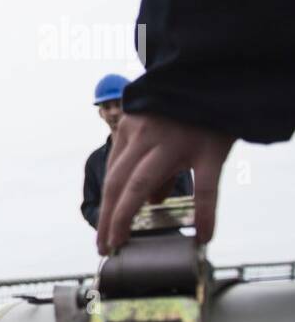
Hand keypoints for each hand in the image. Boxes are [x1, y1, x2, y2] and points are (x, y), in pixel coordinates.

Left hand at [97, 112, 235, 255]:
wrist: (219, 76)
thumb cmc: (188, 108)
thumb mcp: (159, 128)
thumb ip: (150, 161)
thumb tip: (151, 202)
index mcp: (131, 129)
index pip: (113, 173)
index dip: (106, 205)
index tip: (103, 228)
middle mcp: (145, 134)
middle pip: (116, 182)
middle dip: (107, 217)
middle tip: (103, 244)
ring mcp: (175, 140)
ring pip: (140, 185)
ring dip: (125, 216)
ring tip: (121, 242)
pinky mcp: (209, 147)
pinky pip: (204, 187)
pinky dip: (204, 214)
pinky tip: (204, 234)